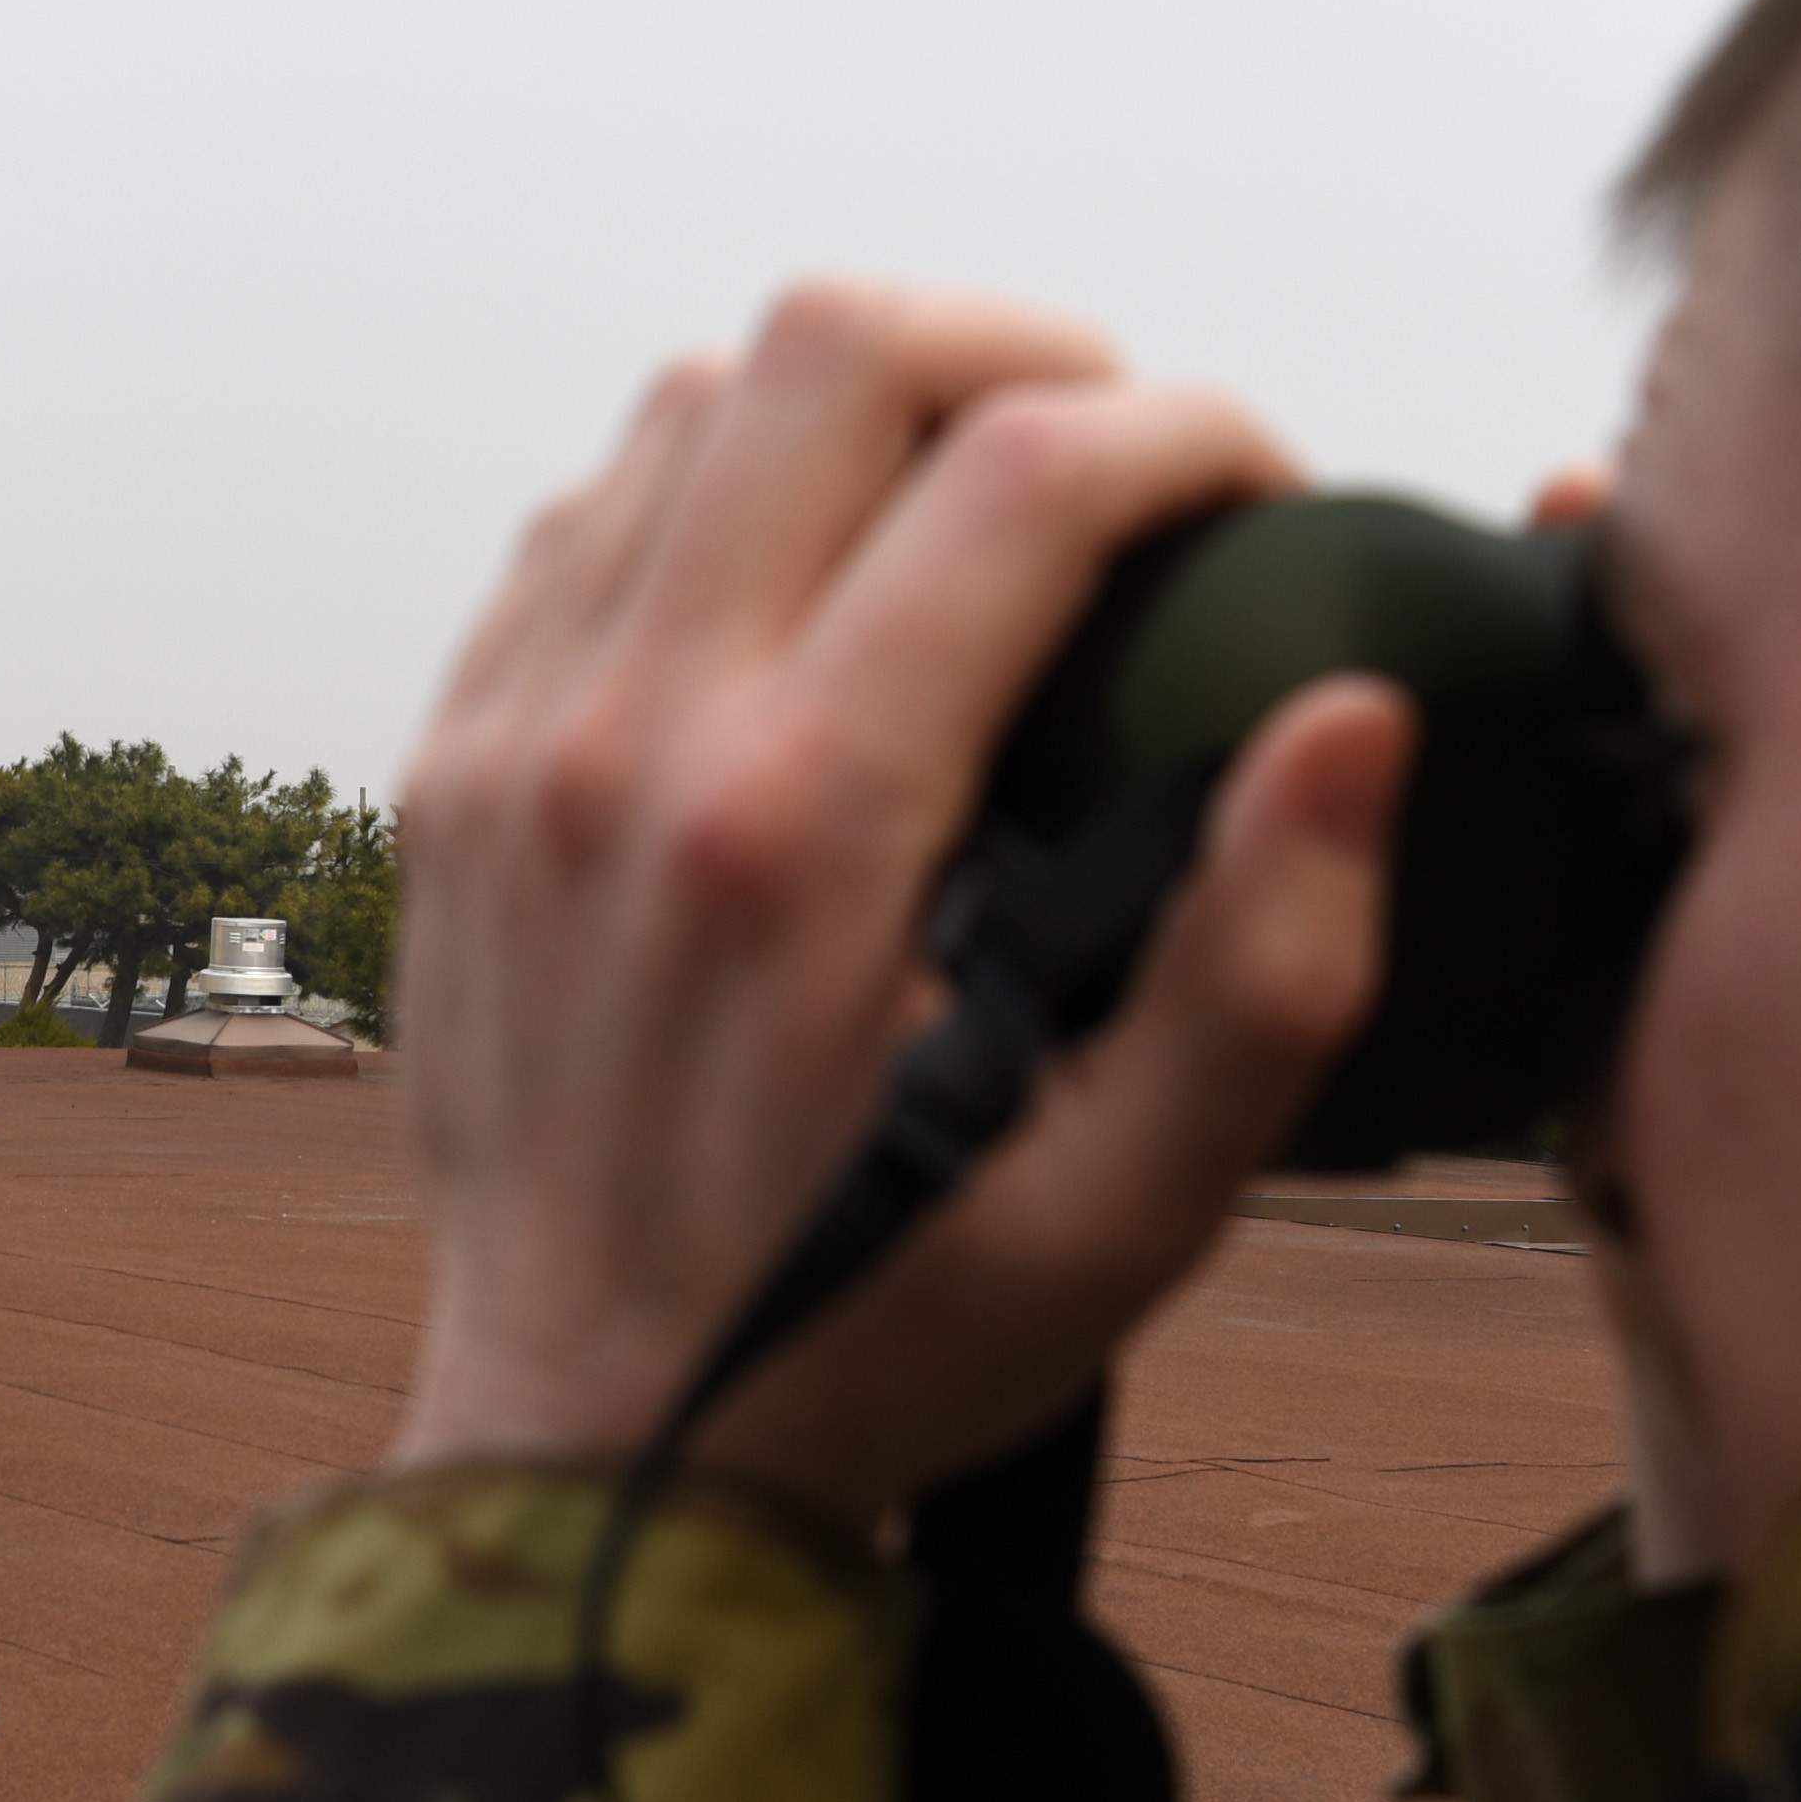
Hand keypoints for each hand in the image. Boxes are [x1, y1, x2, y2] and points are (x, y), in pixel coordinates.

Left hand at [380, 281, 1411, 1525]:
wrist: (591, 1449)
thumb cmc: (874, 1335)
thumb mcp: (1130, 1214)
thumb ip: (1271, 969)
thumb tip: (1352, 716)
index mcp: (794, 839)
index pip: (1018, 475)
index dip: (1188, 433)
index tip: (1261, 502)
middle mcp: (623, 749)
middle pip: (826, 352)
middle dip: (1022, 355)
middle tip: (1126, 465)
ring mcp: (509, 746)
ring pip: (688, 405)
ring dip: (857, 417)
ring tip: (974, 520)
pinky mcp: (448, 772)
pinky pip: (583, 520)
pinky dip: (717, 499)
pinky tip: (813, 601)